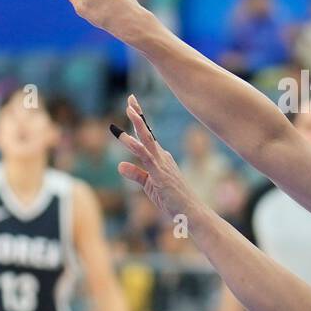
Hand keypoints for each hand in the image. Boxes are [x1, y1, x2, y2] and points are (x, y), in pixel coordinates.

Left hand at [115, 96, 198, 222]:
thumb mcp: (148, 186)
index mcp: (160, 159)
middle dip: (138, 115)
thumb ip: (135, 174)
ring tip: (128, 109)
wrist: (190, 212)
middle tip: (130, 98)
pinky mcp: (159, 173)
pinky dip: (134, 145)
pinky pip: (145, 156)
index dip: (139, 121)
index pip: (147, 136)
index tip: (132, 106)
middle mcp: (162, 157)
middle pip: (147, 132)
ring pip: (146, 140)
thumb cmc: (173, 200)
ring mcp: (162, 164)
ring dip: (137, 124)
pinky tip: (124, 137)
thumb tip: (120, 165)